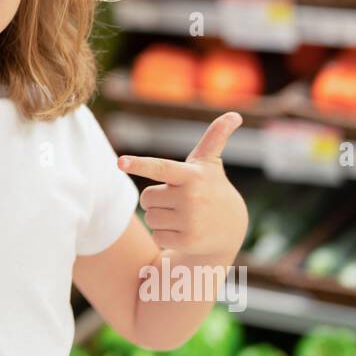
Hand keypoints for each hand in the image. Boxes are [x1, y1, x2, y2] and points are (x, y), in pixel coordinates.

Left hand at [116, 112, 247, 259]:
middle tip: (179, 200)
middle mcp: (191, 197)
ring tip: (183, 216)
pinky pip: (157, 236)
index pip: (160, 167)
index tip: (119, 162)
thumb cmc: (211, 188)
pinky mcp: (188, 241)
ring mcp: (190, 220)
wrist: (231, 229)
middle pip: (147, 198)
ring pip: (150, 217)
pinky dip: (166, 235)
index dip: (139, 164)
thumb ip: (216, 136)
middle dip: (157, 199)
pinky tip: (184, 231)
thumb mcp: (210, 163)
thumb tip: (235, 114)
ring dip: (160, 218)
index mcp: (191, 175)